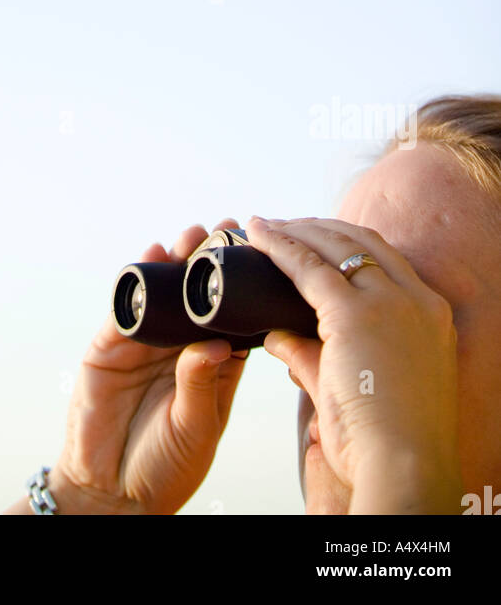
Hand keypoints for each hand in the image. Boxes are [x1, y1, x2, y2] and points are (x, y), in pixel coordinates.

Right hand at [49, 220, 249, 514]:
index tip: (260, 256)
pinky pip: (126, 305)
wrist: (112, 493)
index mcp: (214, 367)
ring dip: (175, 260)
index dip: (245, 288)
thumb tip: (216, 344)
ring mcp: (145, 343)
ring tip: (191, 236)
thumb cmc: (165, 469)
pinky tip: (149, 257)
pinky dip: (137, 279)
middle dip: (209, 261)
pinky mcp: (111, 345)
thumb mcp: (195, 429)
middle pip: (198, 295)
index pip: (234, 318)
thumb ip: (202, 386)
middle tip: (225, 231)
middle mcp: (181, 348)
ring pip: (163, 292)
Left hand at [244, 216, 462, 512]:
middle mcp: (415, 300)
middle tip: (284, 225)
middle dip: (319, 229)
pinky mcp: (355, 314)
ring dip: (296, 230)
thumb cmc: (385, 439)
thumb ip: (312, 357)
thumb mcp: (354, 384)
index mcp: (430, 315)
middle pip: (362, 243)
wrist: (405, 465)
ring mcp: (389, 302)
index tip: (316, 238)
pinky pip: (308, 267)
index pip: (385, 260)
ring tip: (265, 225)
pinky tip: (258, 235)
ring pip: (335, 246)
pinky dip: (280, 246)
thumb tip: (276, 338)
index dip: (347, 244)